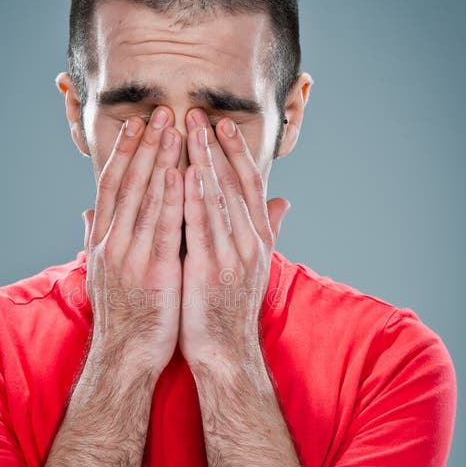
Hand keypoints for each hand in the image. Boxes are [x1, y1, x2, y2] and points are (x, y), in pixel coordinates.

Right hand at [83, 107, 183, 378]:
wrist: (125, 358)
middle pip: (129, 184)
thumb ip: (95, 238)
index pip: (113, 186)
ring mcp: (132, 257)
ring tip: (174, 129)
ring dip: (161, 161)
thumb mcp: (101, 274)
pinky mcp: (155, 273)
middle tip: (160, 112)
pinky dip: (172, 199)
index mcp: (103, 241)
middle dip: (145, 146)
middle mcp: (113, 243)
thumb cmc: (121, 316)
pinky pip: (165, 229)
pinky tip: (181, 174)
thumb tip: (87, 212)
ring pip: (147, 199)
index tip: (137, 125)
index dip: (125, 153)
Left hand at [179, 110, 290, 371]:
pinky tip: (182, 172)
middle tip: (199, 113)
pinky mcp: (208, 270)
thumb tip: (284, 201)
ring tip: (187, 130)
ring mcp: (231, 256)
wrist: (225, 353)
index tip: (222, 125)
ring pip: (217, 197)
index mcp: (258, 240)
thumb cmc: (230, 309)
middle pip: (233, 184)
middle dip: (215, 146)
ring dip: (201, 160)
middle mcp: (249, 243)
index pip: (249, 186)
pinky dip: (192, 197)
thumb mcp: (255, 266)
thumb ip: (268, 229)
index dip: (236, 153)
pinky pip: (199, 226)